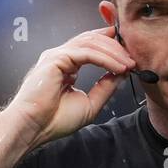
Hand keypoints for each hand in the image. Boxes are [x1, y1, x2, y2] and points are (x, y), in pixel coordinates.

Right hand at [9, 25, 136, 149]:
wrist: (34, 128)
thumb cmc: (54, 120)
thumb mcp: (90, 104)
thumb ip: (105, 87)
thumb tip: (122, 73)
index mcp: (66, 65)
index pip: (90, 46)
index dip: (110, 45)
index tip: (129, 54)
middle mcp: (61, 56)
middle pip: (92, 40)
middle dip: (116, 47)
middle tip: (133, 59)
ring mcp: (57, 55)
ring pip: (91, 43)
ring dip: (113, 52)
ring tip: (129, 64)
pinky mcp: (56, 58)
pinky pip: (86, 53)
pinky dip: (105, 59)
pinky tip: (118, 68)